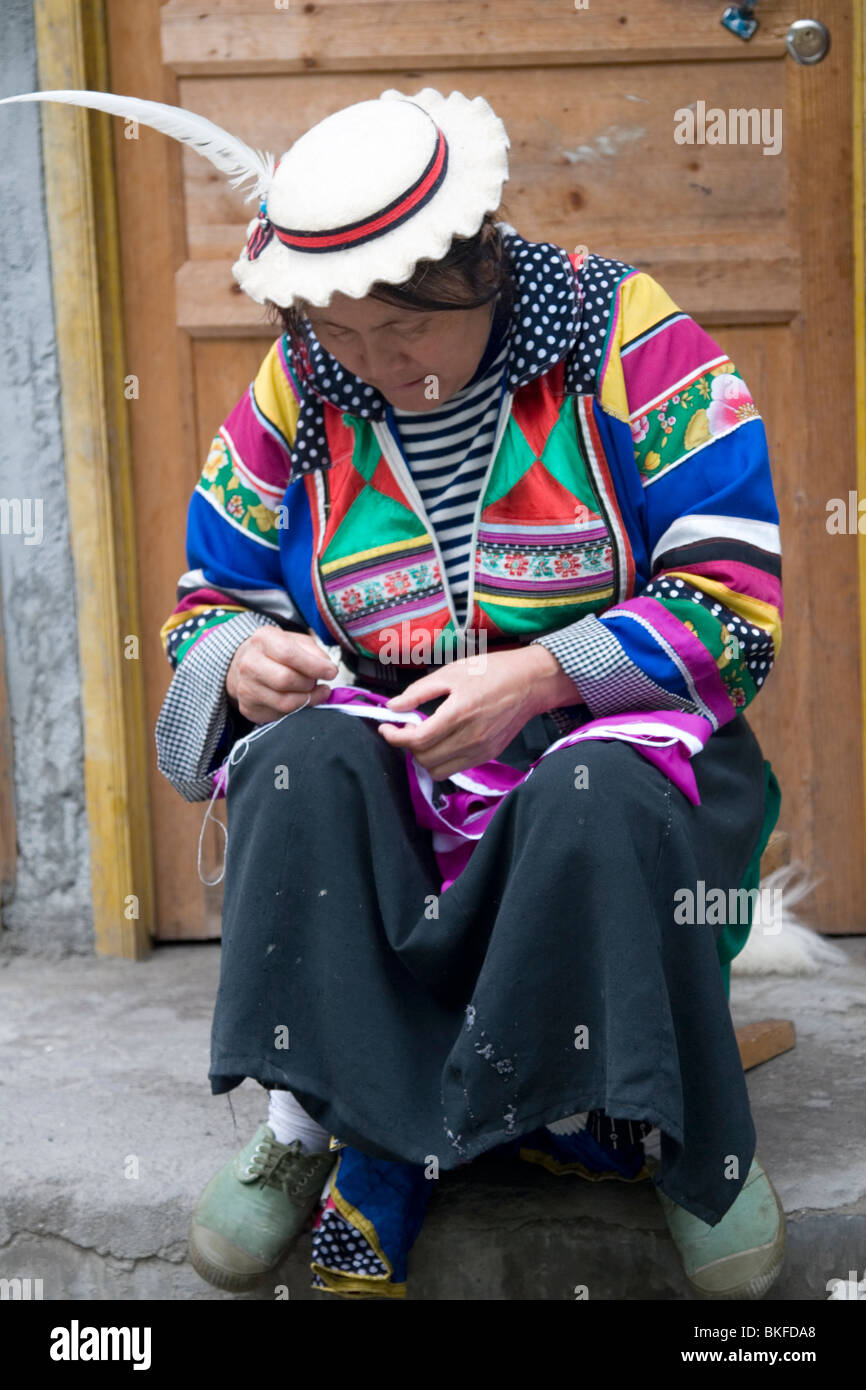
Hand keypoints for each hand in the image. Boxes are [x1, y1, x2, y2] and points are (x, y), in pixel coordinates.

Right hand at [226, 627, 336, 724]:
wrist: (250, 665)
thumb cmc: (278, 653)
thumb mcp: (298, 642)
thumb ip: (315, 653)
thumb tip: (328, 669)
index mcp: (263, 639)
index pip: (289, 654)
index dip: (314, 666)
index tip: (331, 672)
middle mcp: (249, 663)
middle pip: (286, 679)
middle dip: (309, 684)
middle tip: (316, 683)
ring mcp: (246, 687)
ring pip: (285, 701)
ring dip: (306, 699)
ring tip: (311, 692)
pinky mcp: (248, 708)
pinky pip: (280, 715)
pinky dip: (295, 710)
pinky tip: (296, 700)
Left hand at [376, 645, 581, 779]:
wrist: (530, 682)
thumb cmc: (491, 671)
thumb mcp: (451, 672)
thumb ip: (418, 691)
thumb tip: (392, 707)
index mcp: (458, 713)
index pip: (417, 740)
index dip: (394, 736)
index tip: (386, 727)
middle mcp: (470, 738)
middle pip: (424, 759)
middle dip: (407, 745)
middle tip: (407, 727)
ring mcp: (481, 750)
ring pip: (438, 771)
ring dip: (423, 756)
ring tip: (424, 735)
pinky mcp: (488, 755)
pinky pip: (455, 769)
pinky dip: (441, 760)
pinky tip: (442, 740)